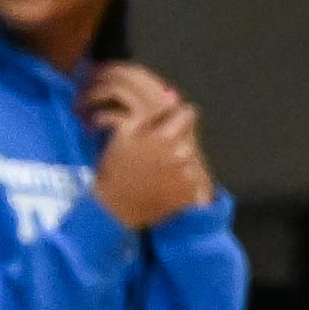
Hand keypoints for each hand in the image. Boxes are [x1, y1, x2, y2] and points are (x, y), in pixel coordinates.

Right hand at [85, 68, 213, 227]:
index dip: (177, 117)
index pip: (188, 113)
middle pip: (191, 136)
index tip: (167, 125)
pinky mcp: (190, 194)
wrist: (114, 209)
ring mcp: (188, 176)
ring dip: (182, 160)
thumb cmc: (116, 169)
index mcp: (166, 136)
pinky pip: (194, 180)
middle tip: (158, 153)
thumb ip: (149, 114)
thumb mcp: (123, 134)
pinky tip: (165, 186)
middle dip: (178, 139)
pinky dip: (184, 181)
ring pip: (193, 158)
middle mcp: (182, 153)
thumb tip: (170, 100)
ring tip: (160, 172)